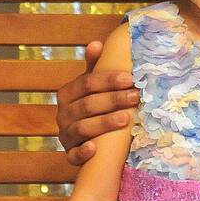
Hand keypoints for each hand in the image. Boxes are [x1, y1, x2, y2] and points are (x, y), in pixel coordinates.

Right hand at [56, 39, 140, 166]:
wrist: (86, 137)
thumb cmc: (95, 105)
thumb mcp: (93, 86)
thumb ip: (94, 67)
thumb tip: (95, 44)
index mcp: (68, 93)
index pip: (86, 83)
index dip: (108, 80)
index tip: (130, 78)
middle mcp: (63, 114)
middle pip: (87, 105)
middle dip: (113, 100)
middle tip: (136, 96)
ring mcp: (66, 135)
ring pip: (82, 128)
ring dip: (104, 123)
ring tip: (126, 118)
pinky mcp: (70, 155)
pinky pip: (73, 156)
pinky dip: (82, 152)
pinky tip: (95, 148)